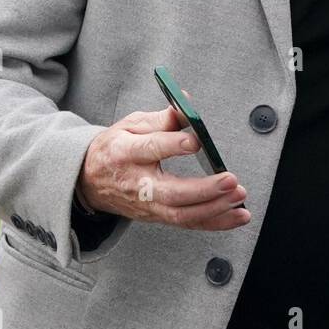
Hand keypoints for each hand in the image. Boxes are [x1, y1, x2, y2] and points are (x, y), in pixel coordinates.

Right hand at [77, 107, 250, 230]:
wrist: (89, 180)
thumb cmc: (116, 148)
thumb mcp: (130, 124)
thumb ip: (161, 118)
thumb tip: (186, 106)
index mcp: (125, 152)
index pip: (150, 149)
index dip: (172, 145)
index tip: (196, 141)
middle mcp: (136, 183)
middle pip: (170, 193)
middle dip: (204, 190)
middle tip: (231, 180)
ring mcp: (147, 205)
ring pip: (181, 215)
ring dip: (214, 209)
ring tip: (239, 198)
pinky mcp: (156, 216)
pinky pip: (187, 223)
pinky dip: (215, 222)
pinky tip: (237, 216)